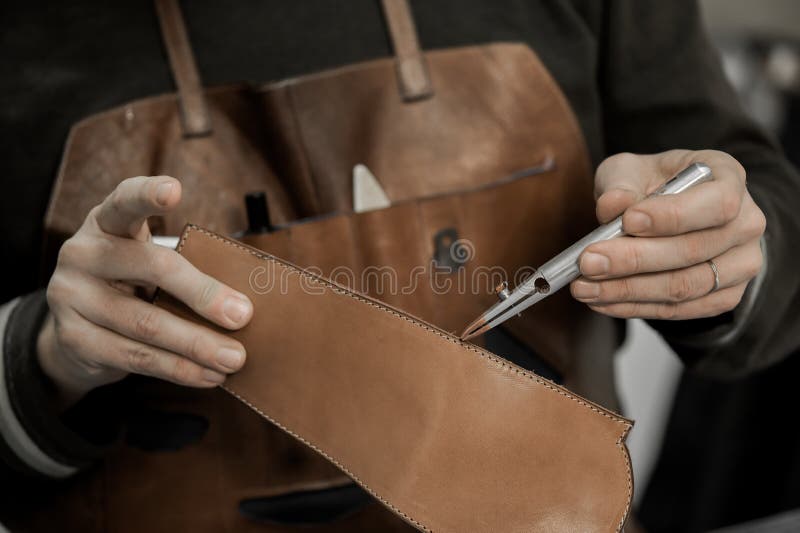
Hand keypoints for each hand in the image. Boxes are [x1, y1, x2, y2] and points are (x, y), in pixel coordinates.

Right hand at [38, 176, 252, 406]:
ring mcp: (72, 296)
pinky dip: (178, 369)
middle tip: (243, 316)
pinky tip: (208, 375)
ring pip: (146, 323)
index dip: (148, 193)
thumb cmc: (132, 285)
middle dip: (203, 294)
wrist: (75, 331)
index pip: (126, 200)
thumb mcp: (149, 264)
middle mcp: (83, 253)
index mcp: (107, 223)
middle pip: (151, 267)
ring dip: (197, 345)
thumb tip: (245, 304)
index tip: (175, 190)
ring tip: (234, 358)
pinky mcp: (73, 338)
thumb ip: (186, 268)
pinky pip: (135, 357)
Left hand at [570, 150, 765, 320]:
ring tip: (583, 286)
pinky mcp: (724, 296)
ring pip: (684, 286)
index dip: (673, 216)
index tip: (627, 221)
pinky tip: (601, 300)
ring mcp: (741, 264)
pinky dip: (634, 307)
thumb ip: (619, 184)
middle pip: (694, 250)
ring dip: (627, 289)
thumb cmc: (650, 185)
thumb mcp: (630, 169)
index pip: (717, 202)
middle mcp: (746, 222)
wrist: (670, 213)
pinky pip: (679, 310)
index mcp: (729, 178)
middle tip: (587, 261)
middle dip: (633, 259)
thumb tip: (612, 206)